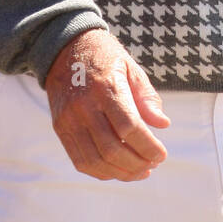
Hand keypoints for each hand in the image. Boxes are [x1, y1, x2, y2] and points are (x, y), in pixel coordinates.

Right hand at [44, 29, 170, 182]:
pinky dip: (101, 171)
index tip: (162, 154)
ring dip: (121, 173)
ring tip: (140, 172)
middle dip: (137, 164)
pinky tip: (118, 170)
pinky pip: (80, 160)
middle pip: (111, 148)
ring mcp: (68, 119)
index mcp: (105, 86)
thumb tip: (162, 125)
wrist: (66, 48)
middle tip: (153, 164)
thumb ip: (147, 97)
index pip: (129, 127)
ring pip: (95, 160)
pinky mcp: (60, 128)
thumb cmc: (105, 57)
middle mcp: (83, 105)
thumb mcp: (131, 68)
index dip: (147, 146)